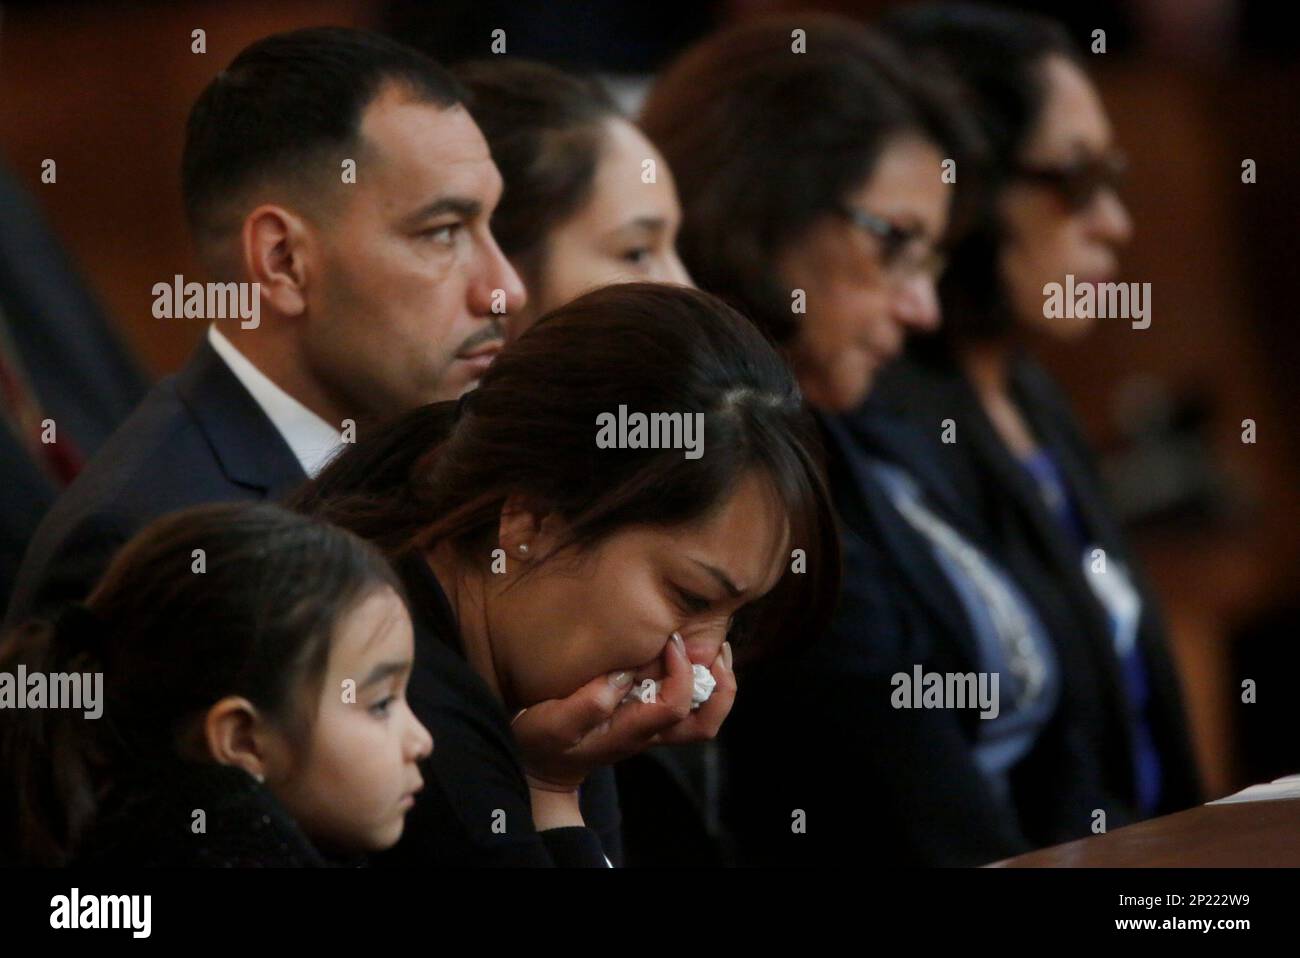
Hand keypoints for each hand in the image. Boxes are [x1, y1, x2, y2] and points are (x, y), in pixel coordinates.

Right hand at [511, 635, 736, 788]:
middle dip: (722, 684)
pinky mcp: (645, 717)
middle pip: (704, 722)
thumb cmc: (542, 743)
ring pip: (702, 715)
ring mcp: (650, 727)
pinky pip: (686, 703)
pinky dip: (697, 679)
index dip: (681, 671)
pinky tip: (686, 653)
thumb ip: (587, 704)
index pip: (675, 705)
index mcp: (629, 732)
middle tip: (716, 646)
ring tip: (713, 646)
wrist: (541, 768)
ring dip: (716, 682)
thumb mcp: (552, 725)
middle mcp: (648, 733)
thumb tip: (623, 675)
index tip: (669, 640)